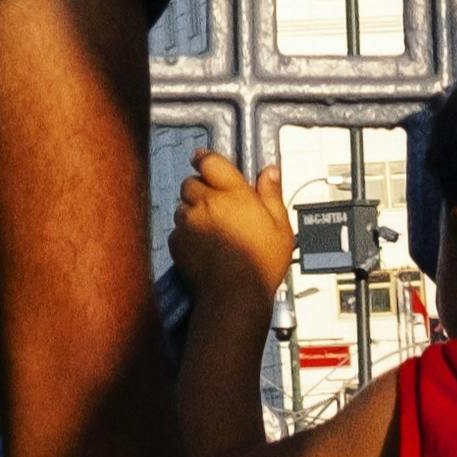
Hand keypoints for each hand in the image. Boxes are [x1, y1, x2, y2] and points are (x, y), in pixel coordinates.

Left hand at [171, 150, 294, 309]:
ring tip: (210, 229)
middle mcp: (207, 203)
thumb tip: (269, 172)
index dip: (205, 159)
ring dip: (192, 212)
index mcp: (233, 194)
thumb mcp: (280, 229)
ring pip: (182, 206)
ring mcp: (188, 222)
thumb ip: (272, 196)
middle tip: (215, 204)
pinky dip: (185, 234)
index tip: (203, 160)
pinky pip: (176, 230)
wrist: (235, 296)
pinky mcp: (177, 242)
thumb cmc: (261, 264)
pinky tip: (201, 247)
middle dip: (200, 189)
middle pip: (191, 182)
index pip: (210, 162)